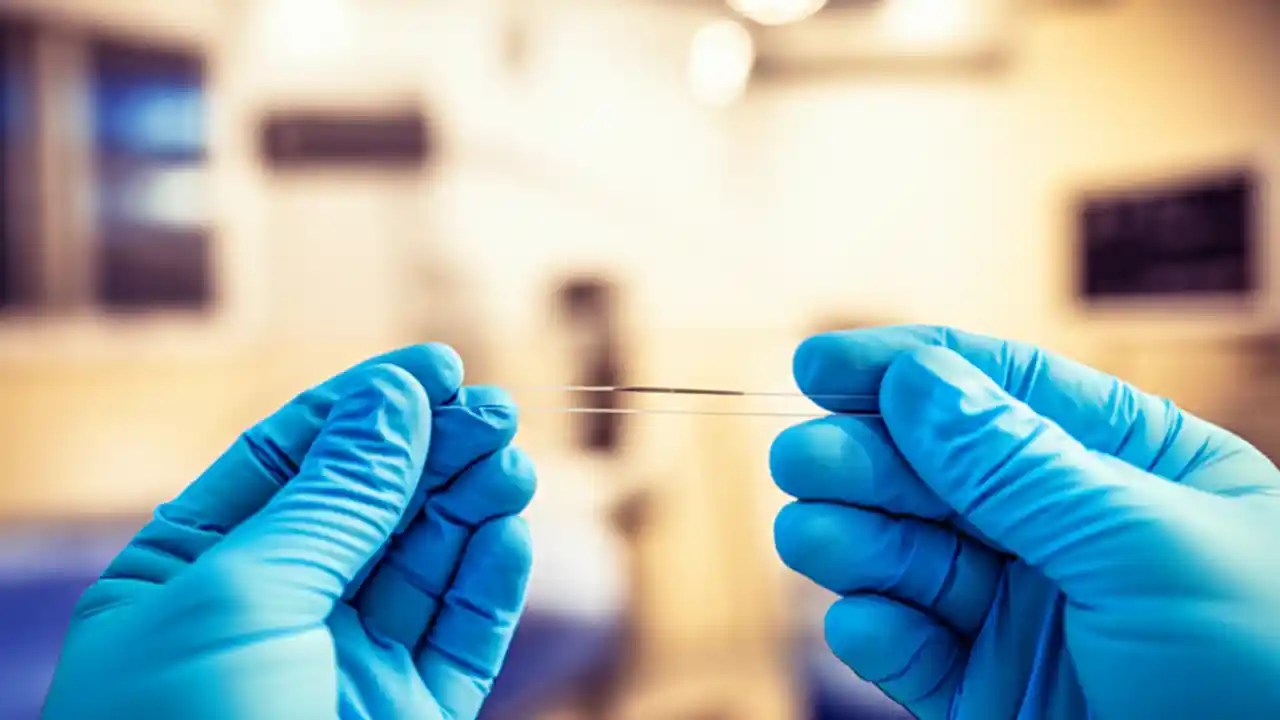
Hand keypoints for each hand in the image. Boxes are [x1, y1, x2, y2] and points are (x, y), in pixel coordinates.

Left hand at [43, 345, 536, 719]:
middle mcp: (276, 614)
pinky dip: (492, 582)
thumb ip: (331, 499)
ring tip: (510, 458)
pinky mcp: (411, 717)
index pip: (291, 461)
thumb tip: (391, 404)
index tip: (436, 366)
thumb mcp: (242, 597)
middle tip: (495, 409)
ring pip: (426, 564)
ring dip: (471, 504)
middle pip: (372, 506)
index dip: (366, 406)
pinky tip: (512, 531)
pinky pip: (461, 636)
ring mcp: (346, 668)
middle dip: (433, 450)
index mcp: (197, 574)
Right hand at [771, 326, 1279, 718]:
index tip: (817, 365)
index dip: (905, 371)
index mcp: (1132, 469)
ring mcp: (1025, 616)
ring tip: (811, 534)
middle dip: (866, 461)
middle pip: (937, 474)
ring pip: (910, 558)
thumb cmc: (1265, 673)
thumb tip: (915, 378)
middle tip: (801, 460)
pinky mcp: (990, 693)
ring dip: (854, 542)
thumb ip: (1018, 463)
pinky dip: (877, 634)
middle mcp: (1069, 535)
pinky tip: (864, 620)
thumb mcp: (1144, 545)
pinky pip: (911, 651)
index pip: (1002, 392)